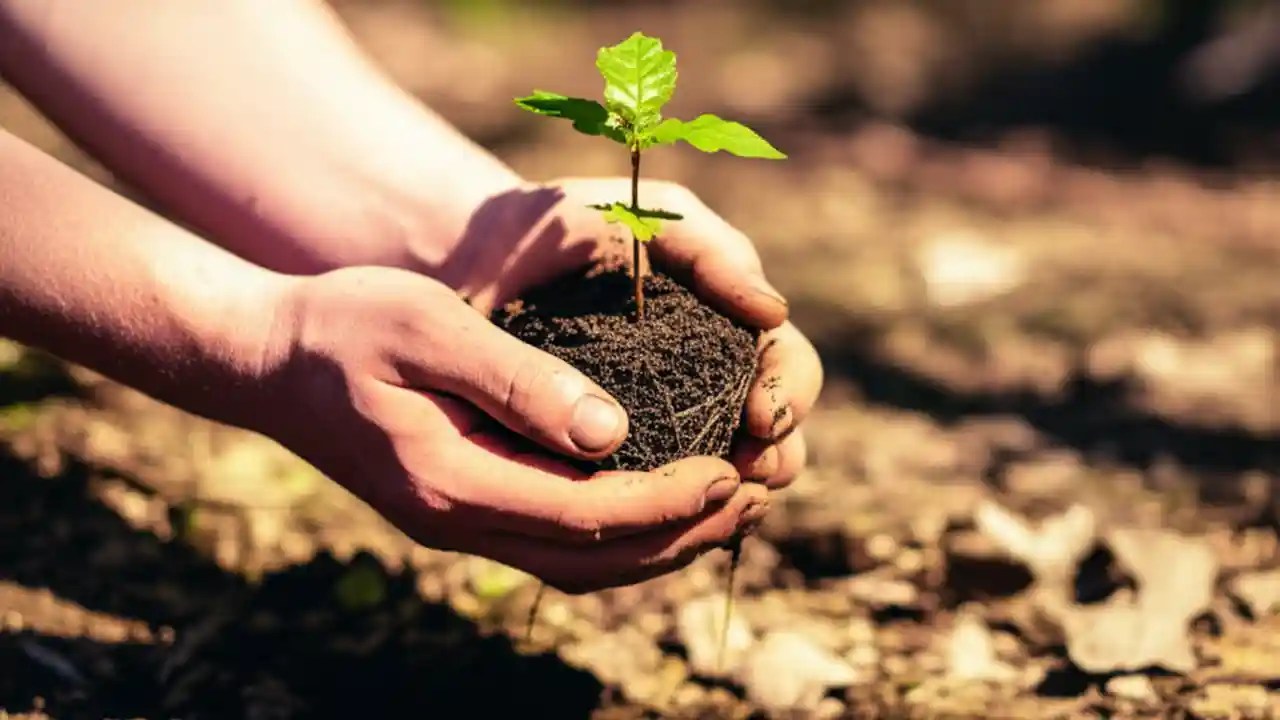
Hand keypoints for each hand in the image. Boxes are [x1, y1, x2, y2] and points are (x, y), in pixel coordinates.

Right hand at [263, 267, 767, 593]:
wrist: (270, 361)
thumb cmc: (346, 327)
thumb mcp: (430, 329)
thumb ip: (518, 380)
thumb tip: (616, 433)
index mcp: (456, 483)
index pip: (590, 513)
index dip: (672, 499)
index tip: (734, 467)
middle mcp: (462, 522)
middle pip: (597, 558)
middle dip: (686, 533)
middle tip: (757, 492)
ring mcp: (460, 525)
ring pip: (581, 563)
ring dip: (661, 543)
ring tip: (730, 504)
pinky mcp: (463, 509)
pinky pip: (557, 542)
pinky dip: (620, 533)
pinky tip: (660, 500)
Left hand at [440, 178, 822, 491]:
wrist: (472, 259)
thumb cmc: (565, 226)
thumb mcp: (643, 218)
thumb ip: (711, 251)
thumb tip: (773, 313)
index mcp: (729, 325)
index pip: (788, 366)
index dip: (790, 395)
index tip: (761, 417)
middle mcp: (708, 381)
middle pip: (772, 436)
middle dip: (770, 460)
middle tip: (742, 474)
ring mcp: (662, 425)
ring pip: (716, 478)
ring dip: (724, 497)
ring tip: (704, 502)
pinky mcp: (607, 460)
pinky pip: (647, 498)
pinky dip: (658, 514)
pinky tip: (643, 521)